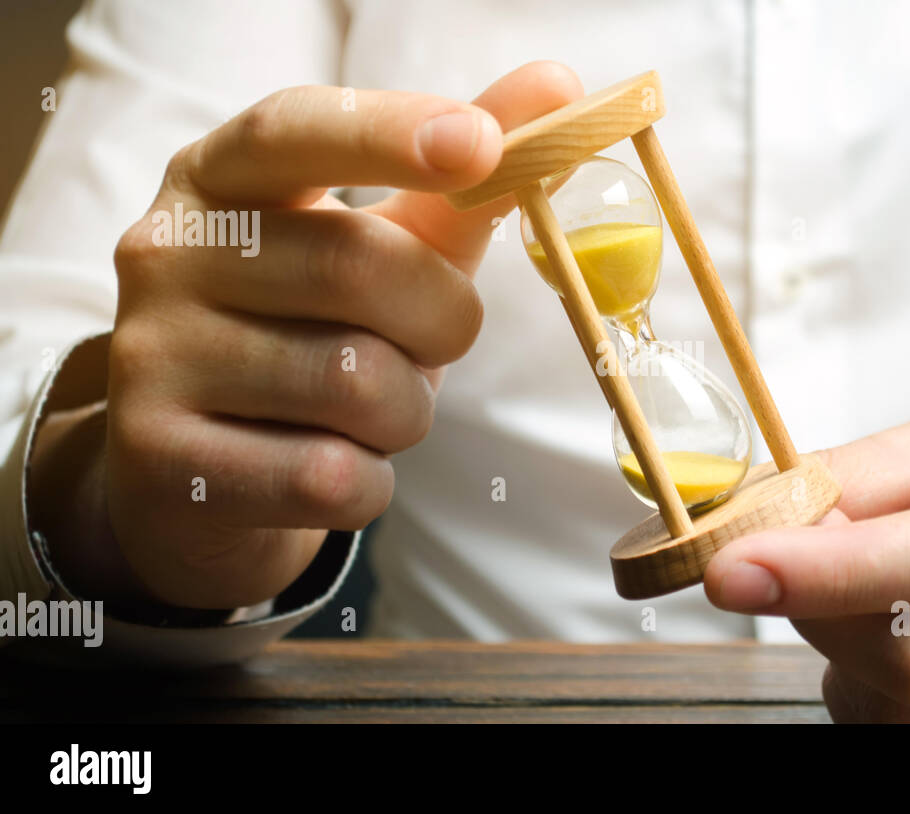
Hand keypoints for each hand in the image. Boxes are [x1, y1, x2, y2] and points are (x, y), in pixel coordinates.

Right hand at [29, 62, 583, 609]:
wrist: (202, 473)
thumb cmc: (313, 338)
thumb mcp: (381, 251)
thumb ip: (462, 182)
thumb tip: (557, 86)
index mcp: (218, 180)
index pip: (293, 130)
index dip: (390, 132)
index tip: (481, 142)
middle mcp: (166, 254)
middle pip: (357, 266)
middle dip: (444, 318)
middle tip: (440, 340)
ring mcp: (152, 358)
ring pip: (354, 384)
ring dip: (407, 411)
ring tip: (374, 410)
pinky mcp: (163, 462)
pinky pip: (328, 477)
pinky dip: (370, 482)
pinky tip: (339, 466)